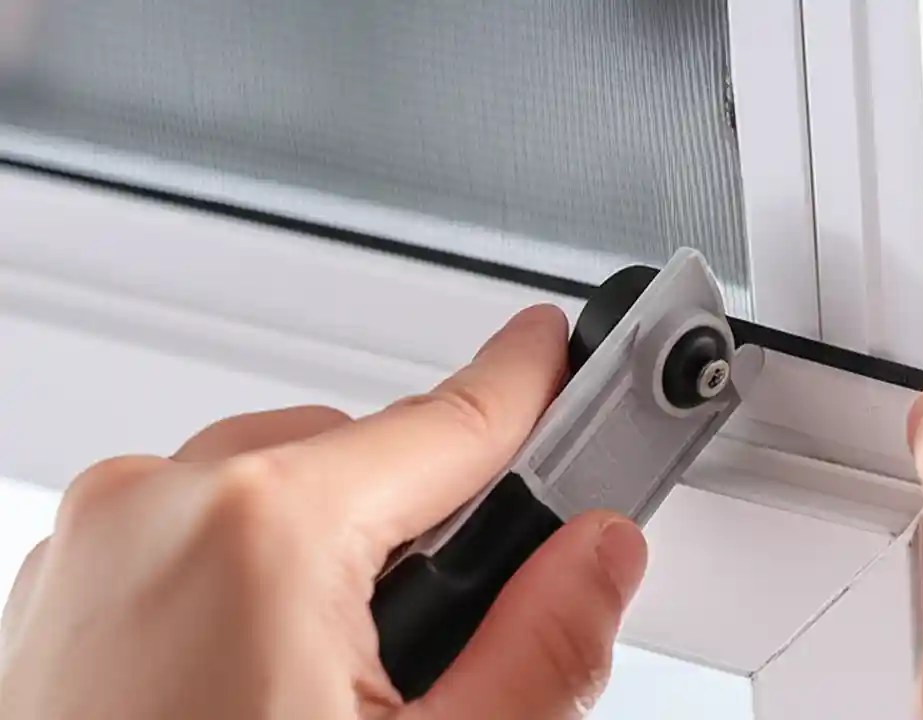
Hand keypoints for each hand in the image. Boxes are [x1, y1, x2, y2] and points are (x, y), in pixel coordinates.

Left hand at [0, 305, 647, 719]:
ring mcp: (98, 545)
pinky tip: (276, 681)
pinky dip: (265, 571)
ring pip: (281, 488)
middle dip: (430, 523)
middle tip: (459, 628)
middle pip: (364, 457)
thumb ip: (541, 652)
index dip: (529, 386)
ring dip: (344, 552)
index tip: (560, 351)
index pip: (446, 422)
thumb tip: (598, 560)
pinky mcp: (70, 587)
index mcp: (260, 532)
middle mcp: (157, 508)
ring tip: (349, 685)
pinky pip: (204, 529)